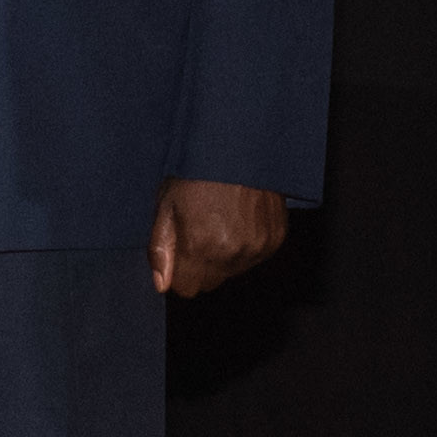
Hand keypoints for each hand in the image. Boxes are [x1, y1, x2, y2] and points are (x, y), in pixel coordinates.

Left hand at [149, 178, 290, 298]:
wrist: (239, 146)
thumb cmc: (197, 171)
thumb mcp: (167, 204)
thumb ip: (160, 249)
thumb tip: (162, 285)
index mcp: (199, 245)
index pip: (186, 289)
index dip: (179, 272)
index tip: (180, 251)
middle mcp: (231, 252)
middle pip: (210, 284)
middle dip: (201, 265)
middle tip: (200, 230)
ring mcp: (257, 246)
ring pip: (233, 271)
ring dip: (225, 256)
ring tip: (221, 220)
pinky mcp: (275, 238)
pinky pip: (255, 257)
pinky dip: (247, 245)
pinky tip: (241, 219)